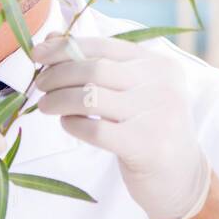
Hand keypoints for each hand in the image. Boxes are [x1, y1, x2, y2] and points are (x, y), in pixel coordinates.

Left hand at [30, 32, 211, 218]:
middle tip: (40, 85)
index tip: (37, 54)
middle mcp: (162, 85)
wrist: (181, 178)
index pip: (104, 46)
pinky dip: (73, 124)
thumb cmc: (147, 130)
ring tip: (46, 105)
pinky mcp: (145, 145)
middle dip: (58, 74)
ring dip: (59, 99)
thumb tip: (50, 40)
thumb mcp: (131, 93)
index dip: (66, 47)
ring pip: (90, 98)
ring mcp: (156, 114)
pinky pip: (94, 130)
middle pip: (94, 70)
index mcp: (158, 65)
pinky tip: (68, 124)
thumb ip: (97, 66)